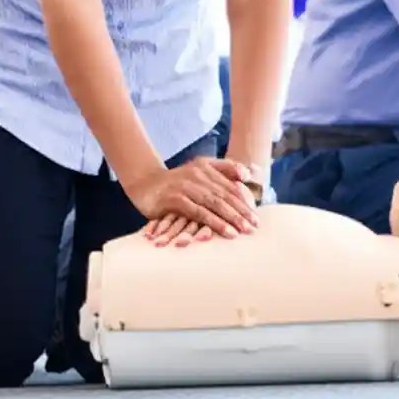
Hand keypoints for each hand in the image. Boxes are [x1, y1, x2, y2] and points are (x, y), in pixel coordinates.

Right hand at [125, 157, 258, 239]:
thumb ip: (222, 169)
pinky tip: (225, 231)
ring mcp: (185, 186)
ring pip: (214, 203)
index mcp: (205, 167)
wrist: (143, 182)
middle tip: (254, 227)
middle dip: (241, 212)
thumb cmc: (174, 182)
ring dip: (231, 218)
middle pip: (224, 195)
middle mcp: (197, 175)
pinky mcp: (174, 199)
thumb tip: (247, 176)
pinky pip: (198, 212)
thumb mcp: (197, 170)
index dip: (244, 202)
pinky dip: (213, 222)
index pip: (229, 186)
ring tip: (243, 231)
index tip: (256, 217)